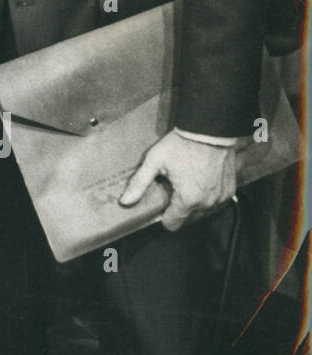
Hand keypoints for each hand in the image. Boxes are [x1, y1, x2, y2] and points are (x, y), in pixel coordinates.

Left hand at [118, 131, 236, 230]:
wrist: (209, 131)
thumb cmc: (181, 145)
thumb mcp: (154, 162)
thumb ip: (139, 183)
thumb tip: (124, 202)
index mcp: (188, 199)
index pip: (173, 224)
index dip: (164, 217)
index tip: (160, 206)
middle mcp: (207, 203)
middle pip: (188, 218)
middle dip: (178, 208)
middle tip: (173, 188)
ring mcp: (221, 197)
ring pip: (203, 211)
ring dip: (194, 203)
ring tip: (186, 183)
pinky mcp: (230, 190)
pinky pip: (216, 202)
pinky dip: (207, 197)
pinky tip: (200, 182)